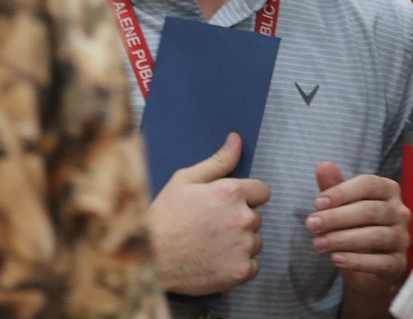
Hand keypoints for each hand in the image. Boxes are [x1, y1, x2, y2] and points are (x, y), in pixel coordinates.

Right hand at [147, 132, 270, 295]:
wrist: (150, 260)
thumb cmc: (164, 218)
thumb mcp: (185, 180)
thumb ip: (217, 161)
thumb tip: (236, 140)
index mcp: (232, 192)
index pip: (262, 191)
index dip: (246, 196)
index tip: (229, 205)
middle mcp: (243, 218)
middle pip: (256, 217)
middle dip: (238, 220)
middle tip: (211, 226)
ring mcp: (243, 247)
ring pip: (254, 241)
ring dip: (239, 243)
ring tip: (210, 245)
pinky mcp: (241, 272)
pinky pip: (252, 265)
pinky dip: (237, 265)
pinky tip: (215, 261)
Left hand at [306, 162, 408, 317]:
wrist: (369, 267)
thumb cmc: (355, 226)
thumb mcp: (342, 206)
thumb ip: (334, 186)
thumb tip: (324, 165)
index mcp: (388, 190)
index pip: (368, 184)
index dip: (342, 192)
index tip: (317, 203)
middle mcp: (400, 212)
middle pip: (370, 211)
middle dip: (336, 217)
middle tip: (310, 225)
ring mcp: (402, 239)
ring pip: (375, 236)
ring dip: (342, 239)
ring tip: (318, 244)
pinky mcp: (399, 264)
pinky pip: (381, 263)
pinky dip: (356, 261)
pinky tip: (335, 259)